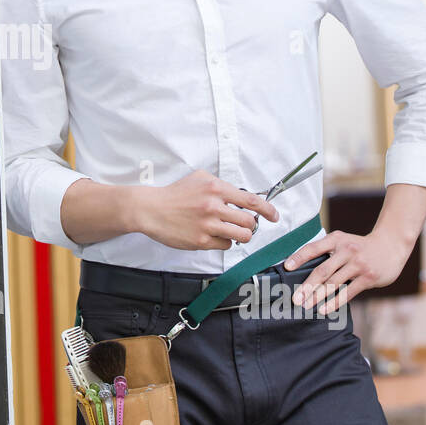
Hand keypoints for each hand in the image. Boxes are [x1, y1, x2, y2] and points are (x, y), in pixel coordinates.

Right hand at [135, 169, 279, 251]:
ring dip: (241, 236)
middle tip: (243, 224)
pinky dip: (223, 242)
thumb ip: (222, 186)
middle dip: (250, 225)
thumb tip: (242, 196)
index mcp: (215, 189)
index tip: (274, 216)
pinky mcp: (201, 241)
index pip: (252, 201)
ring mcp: (208, 226)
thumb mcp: (199, 179)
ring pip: (241, 236)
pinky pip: (225, 245)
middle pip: (249, 222)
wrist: (151, 209)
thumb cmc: (175, 194)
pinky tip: (213, 235)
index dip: (268, 210)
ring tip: (231, 232)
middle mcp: (213, 207)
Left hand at [282, 228, 412, 314]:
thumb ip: (328, 252)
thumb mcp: (344, 242)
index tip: (286, 268)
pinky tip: (324, 309)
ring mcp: (358, 264)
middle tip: (296, 299)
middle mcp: (347, 250)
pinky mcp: (368, 277)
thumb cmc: (360, 247)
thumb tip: (304, 271)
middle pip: (322, 270)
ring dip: (318, 296)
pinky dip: (334, 302)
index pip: (313, 248)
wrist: (390, 246)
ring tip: (306, 306)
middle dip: (307, 286)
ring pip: (334, 283)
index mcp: (336, 239)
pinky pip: (348, 292)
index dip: (299, 257)